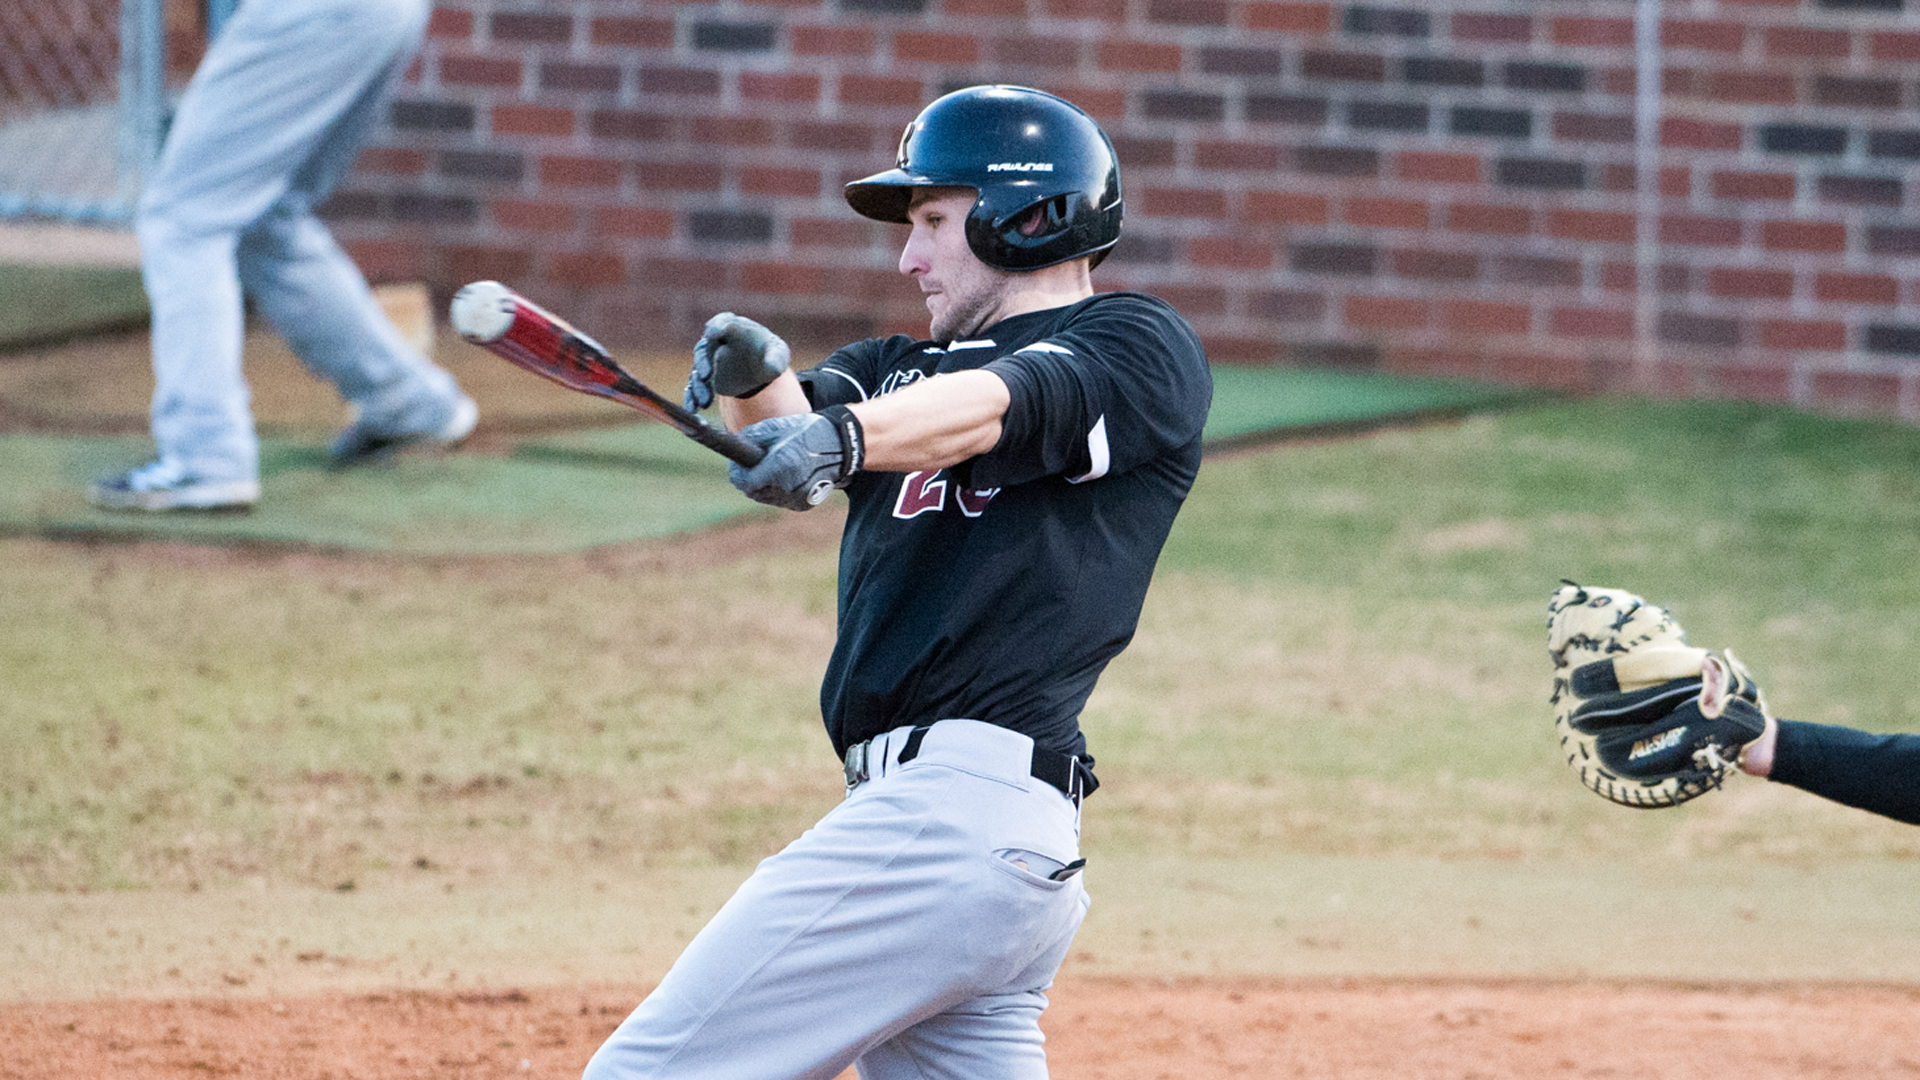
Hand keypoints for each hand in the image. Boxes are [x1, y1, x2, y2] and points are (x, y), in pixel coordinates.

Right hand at [684, 312, 790, 412]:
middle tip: (707, 375)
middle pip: (704, 348)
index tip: (711, 332)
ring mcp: (708, 360)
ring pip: (698, 371)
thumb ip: (775, 359)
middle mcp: (716, 341)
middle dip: (703, 361)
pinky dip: (692, 397)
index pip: (722, 321)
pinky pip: (695, 386)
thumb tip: (773, 369)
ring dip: (698, 386)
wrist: (762, 369)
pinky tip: (693, 409)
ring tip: (705, 401)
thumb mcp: (777, 354)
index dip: (716, 326)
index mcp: (734, 328)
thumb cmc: (769, 353)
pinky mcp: (706, 378)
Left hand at [729, 408, 863, 510]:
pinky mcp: (804, 504)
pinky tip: (783, 477)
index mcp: (780, 466)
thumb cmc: (808, 431)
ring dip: (763, 486)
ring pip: (767, 498)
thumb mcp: (777, 428)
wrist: (842, 445)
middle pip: (754, 492)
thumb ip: (752, 437)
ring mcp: (797, 498)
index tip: (737, 465)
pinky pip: (781, 500)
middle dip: (749, 480)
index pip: (745, 481)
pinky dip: (778, 491)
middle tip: (750, 467)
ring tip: (768, 470)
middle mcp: (788, 486)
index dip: (737, 473)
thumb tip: (737, 446)